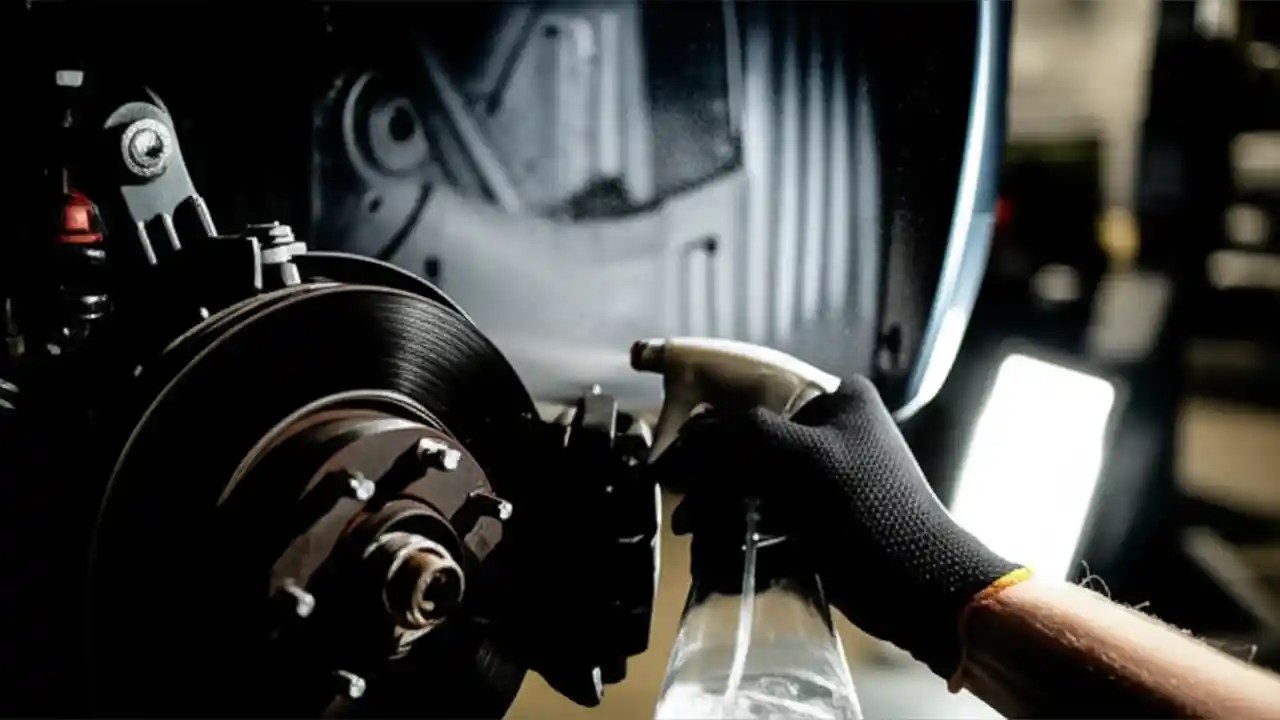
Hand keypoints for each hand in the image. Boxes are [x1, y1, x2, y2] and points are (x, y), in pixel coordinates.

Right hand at [657, 376, 1026, 678]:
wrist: (921, 589)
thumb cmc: (866, 511)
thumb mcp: (802, 458)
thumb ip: (743, 432)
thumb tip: (690, 430)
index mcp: (838, 400)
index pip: (758, 392)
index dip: (711, 414)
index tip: (673, 440)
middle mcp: (832, 431)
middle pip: (752, 442)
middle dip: (711, 473)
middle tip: (676, 499)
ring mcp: (826, 478)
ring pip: (756, 483)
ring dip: (720, 506)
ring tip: (690, 529)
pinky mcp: (821, 521)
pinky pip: (770, 518)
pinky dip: (742, 533)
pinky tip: (713, 551)